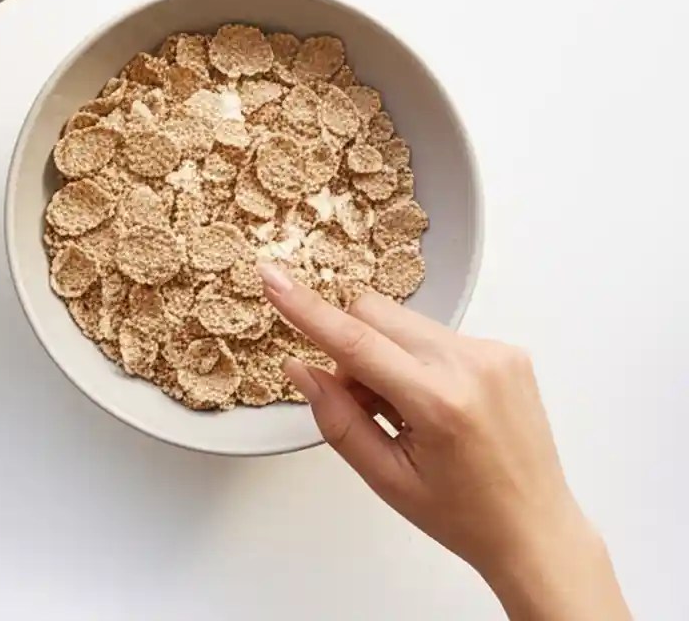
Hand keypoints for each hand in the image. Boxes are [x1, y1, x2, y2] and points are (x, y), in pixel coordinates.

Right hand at [257, 264, 629, 620]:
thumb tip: (299, 368)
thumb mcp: (385, 478)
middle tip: (360, 404)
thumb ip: (336, 419)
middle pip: (375, 315)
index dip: (306, 309)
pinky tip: (432, 406)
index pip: (355, 341)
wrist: (537, 530)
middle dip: (349, 350)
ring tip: (402, 413)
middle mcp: (471, 364)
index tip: (272, 278)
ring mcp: (495, 352)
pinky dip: (415, 360)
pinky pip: (434, 334)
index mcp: (440, 402)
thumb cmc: (463, 516)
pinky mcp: (506, 350)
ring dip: (382, 355)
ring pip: (402, 323)